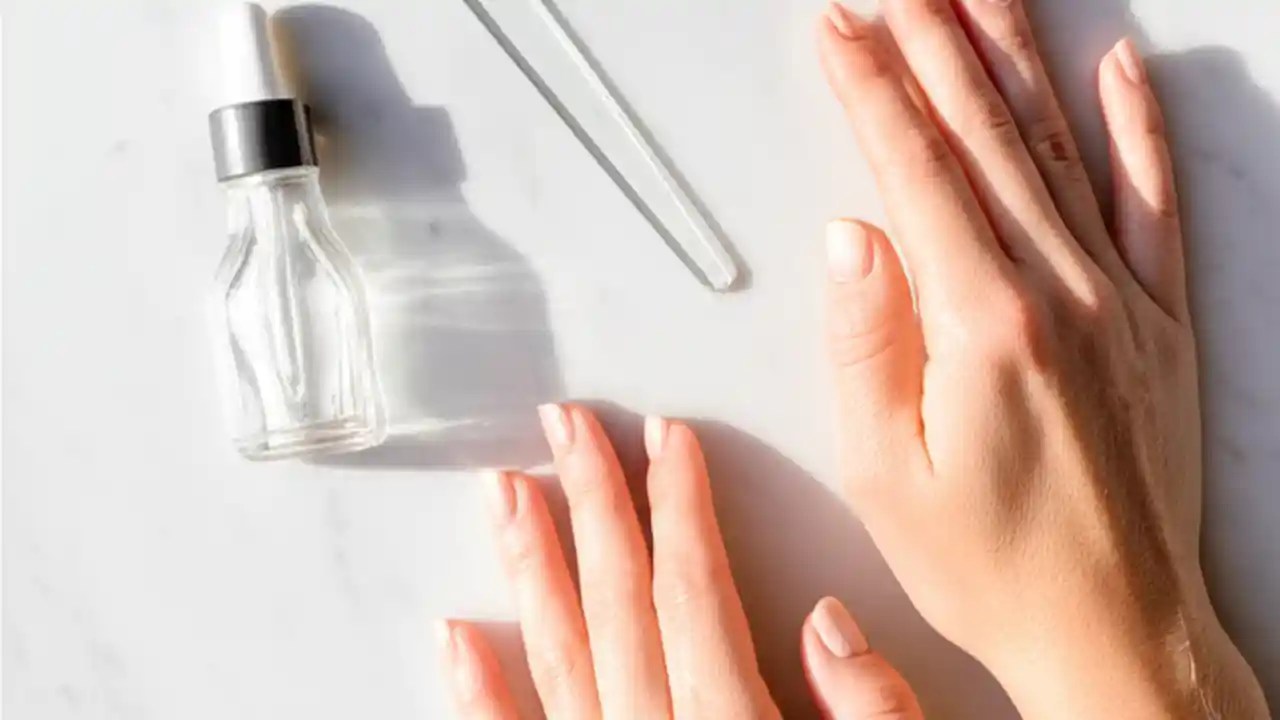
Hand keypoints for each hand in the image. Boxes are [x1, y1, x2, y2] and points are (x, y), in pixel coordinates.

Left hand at [437, 405, 922, 718]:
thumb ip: (872, 717)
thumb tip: (824, 618)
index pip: (696, 595)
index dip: (681, 508)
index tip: (667, 438)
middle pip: (618, 605)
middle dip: (596, 506)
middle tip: (567, 426)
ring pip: (558, 658)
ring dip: (533, 569)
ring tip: (509, 492)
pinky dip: (480, 691)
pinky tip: (456, 633)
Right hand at [817, 2, 1267, 717]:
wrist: (1115, 629)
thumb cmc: (996, 567)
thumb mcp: (886, 474)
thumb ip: (865, 343)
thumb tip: (852, 239)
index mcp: (985, 325)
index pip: (916, 170)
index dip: (872, 88)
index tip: (844, 32)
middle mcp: (1063, 293)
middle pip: (987, 136)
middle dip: (934, 47)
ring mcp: (1120, 300)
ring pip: (1062, 146)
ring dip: (1016, 61)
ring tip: (982, 0)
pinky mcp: (1161, 323)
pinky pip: (1155, 199)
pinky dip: (1137, 127)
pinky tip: (1118, 71)